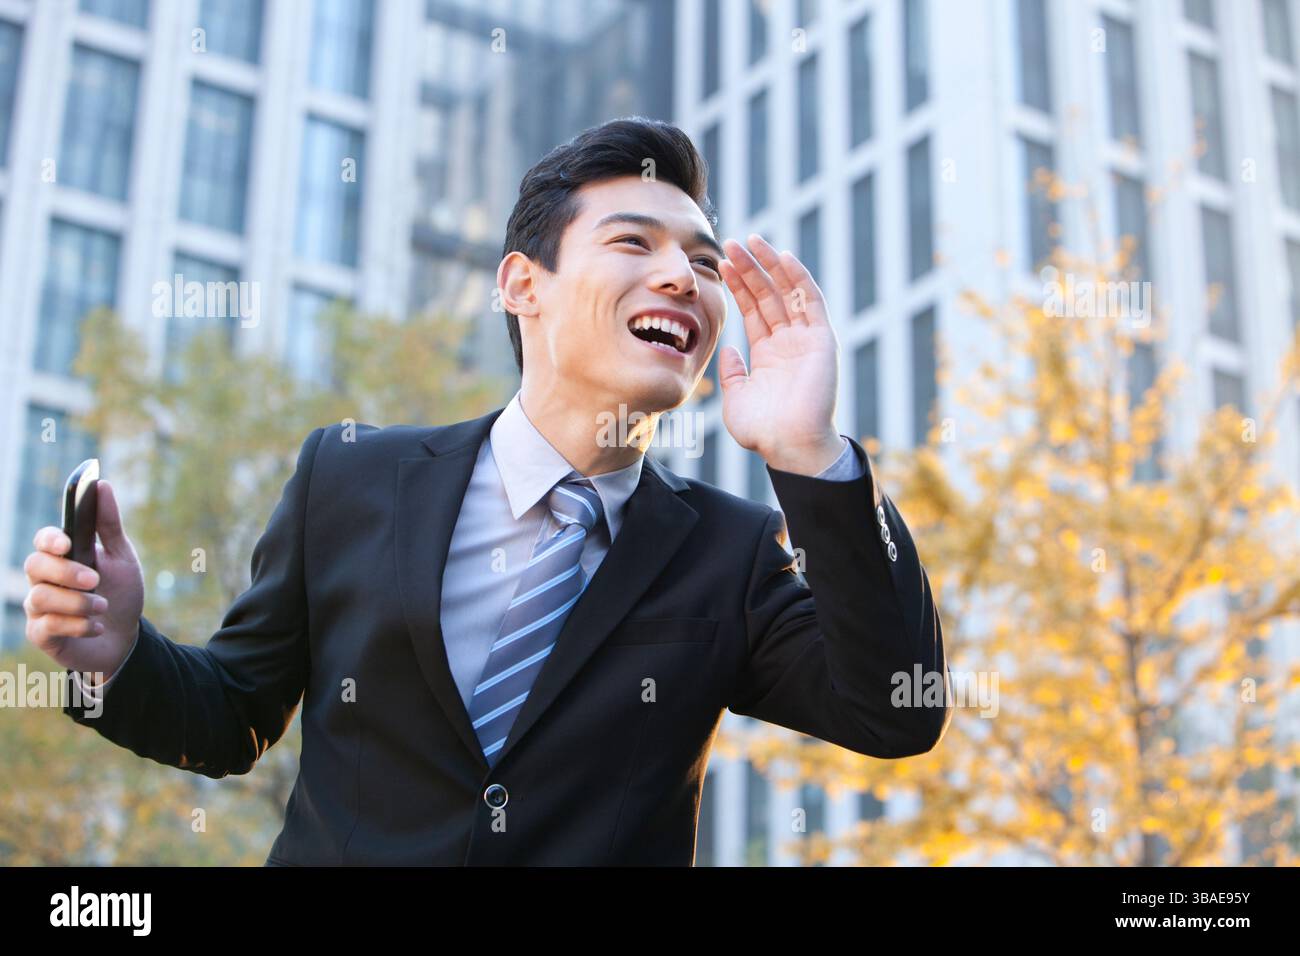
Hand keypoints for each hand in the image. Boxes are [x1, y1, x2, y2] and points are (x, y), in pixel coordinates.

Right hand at [23, 480, 144, 683]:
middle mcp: (44, 579)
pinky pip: (48, 626)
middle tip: (95, 579)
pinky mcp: (41, 634)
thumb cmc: (120, 594)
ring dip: (77, 602)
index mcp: (63, 557)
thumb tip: (101, 485)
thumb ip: (109, 525)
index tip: (67, 543)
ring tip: (102, 606)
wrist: (125, 638)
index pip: (43, 541)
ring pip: (39, 596)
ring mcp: (38, 607)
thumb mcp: (122, 558)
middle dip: (66, 572)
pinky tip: (98, 627)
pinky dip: (78, 626)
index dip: (50, 540)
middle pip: (34, 565)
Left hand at [717, 234, 841, 474]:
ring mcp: (806, 338)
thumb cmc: (764, 431)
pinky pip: (811, 301)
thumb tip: (726, 349)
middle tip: (729, 242)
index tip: (721, 263)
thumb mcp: (736, 398)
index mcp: (768, 354)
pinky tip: (781, 258)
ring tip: (749, 241)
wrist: (790, 446)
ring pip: (787, 291)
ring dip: (769, 265)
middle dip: (749, 268)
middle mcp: (788, 342)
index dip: (738, 286)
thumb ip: (731, 372)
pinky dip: (798, 278)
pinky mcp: (822, 339)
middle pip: (767, 294)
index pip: (752, 310)